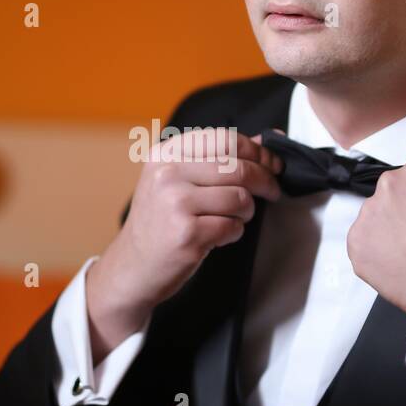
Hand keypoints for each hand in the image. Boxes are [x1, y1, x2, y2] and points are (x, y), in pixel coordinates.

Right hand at [87, 127, 283, 355]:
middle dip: (265, 180)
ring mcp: (175, 204)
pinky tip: (218, 236)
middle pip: (237, 167)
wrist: (132, 267)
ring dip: (247, 211)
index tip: (273, 163)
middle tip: (272, 191)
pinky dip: (234, 232)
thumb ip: (219, 157)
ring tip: (234, 218)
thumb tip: (270, 139)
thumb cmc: (161, 223)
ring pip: (239, 197)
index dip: (257, 151)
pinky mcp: (186, 234)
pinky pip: (233, 226)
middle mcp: (167, 174)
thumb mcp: (178, 180)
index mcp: (165, 154)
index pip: (224, 138)